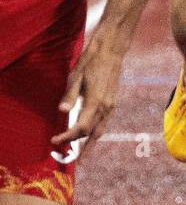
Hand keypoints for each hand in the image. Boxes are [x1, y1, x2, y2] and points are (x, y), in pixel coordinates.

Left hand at [52, 33, 125, 152]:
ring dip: (89, 143)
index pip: (80, 128)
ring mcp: (111, 106)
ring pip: (100, 130)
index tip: (54, 140)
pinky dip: (96, 132)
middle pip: (91, 133)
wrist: (111, 50)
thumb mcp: (76, 76)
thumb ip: (70, 95)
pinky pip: (104, 123)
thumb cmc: (91, 61)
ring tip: (81, 154)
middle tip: (65, 153)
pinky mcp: (112, 102)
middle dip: (78, 145)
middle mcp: (105, 107)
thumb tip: (62, 111)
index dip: (67, 137)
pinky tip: (90, 134)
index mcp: (95, 102)